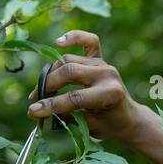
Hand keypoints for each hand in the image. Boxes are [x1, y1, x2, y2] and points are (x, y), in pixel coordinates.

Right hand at [28, 29, 144, 142]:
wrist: (129, 118)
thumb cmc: (109, 125)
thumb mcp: (89, 126)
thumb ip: (66, 115)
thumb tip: (38, 108)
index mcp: (110, 94)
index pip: (74, 97)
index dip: (51, 105)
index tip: (33, 111)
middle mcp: (107, 74)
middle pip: (69, 72)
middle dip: (48, 86)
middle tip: (35, 98)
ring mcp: (104, 64)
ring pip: (69, 60)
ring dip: (52, 72)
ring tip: (43, 88)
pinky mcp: (101, 58)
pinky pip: (89, 41)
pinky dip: (74, 37)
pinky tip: (59, 42)